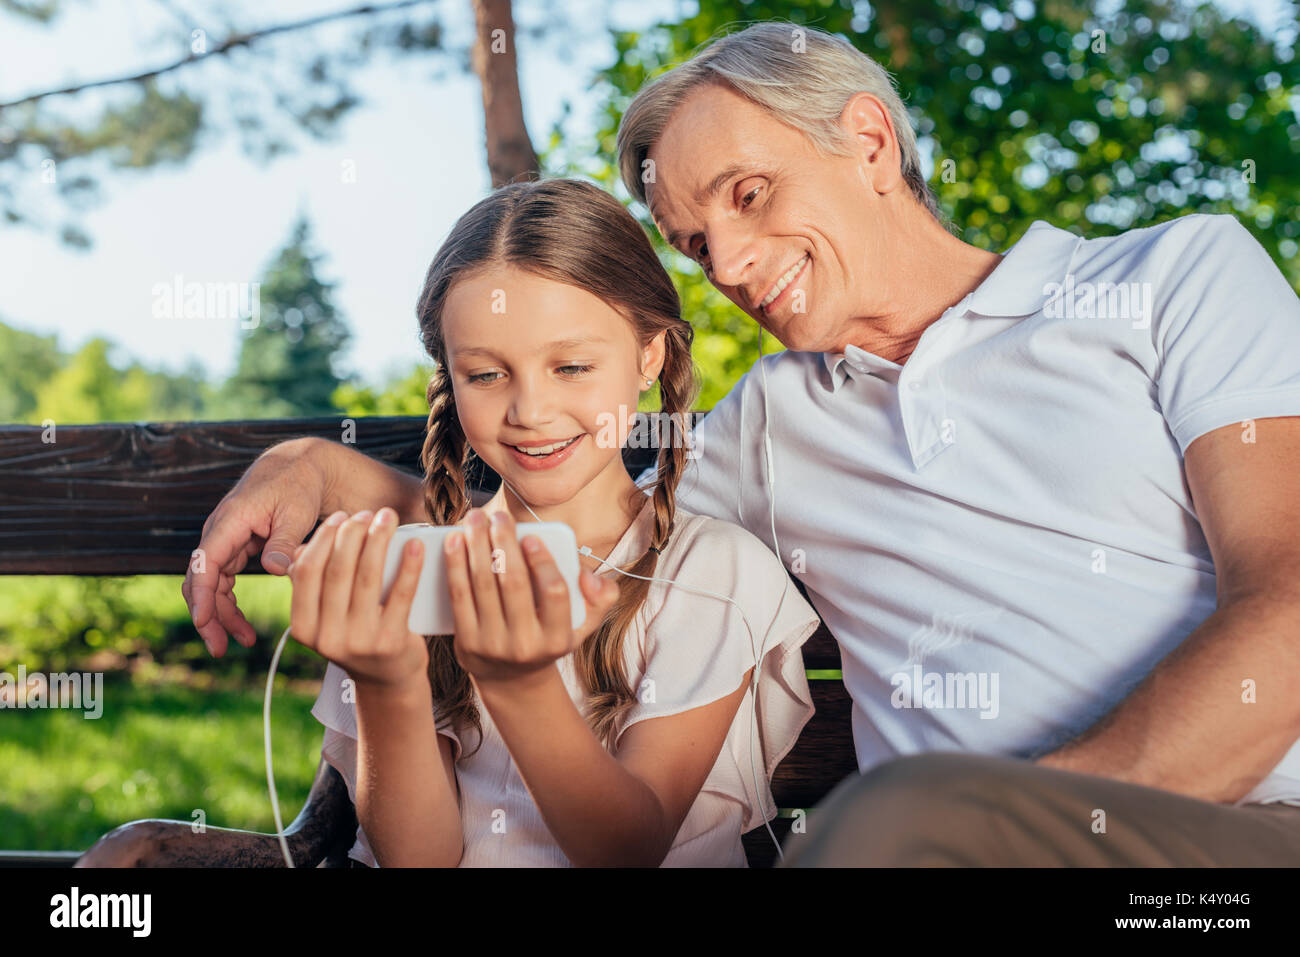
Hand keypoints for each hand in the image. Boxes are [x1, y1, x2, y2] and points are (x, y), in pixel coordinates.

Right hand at [183, 438, 327, 656]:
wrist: (298, 466)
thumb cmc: (298, 485)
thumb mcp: (296, 511)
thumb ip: (283, 541)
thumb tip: (274, 570)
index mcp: (229, 521)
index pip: (205, 563)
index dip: (202, 595)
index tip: (203, 622)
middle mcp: (220, 532)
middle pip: (201, 580)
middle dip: (207, 616)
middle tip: (220, 648)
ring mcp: (226, 541)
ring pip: (212, 585)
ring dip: (221, 615)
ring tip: (242, 641)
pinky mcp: (236, 548)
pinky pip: (225, 582)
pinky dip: (231, 604)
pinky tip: (243, 626)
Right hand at [287, 507, 429, 690]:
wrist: (388, 679)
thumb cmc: (357, 634)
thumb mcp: (327, 617)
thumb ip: (313, 585)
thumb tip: (302, 546)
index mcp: (304, 628)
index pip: (307, 572)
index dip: (323, 539)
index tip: (341, 517)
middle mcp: (327, 638)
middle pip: (338, 570)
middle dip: (353, 533)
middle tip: (369, 513)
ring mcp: (359, 642)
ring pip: (368, 578)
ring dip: (379, 540)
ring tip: (389, 517)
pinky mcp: (391, 643)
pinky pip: (400, 595)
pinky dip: (408, 566)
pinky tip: (415, 545)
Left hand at [445, 508, 619, 687]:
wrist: (512, 677)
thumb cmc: (548, 636)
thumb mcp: (583, 623)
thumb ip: (600, 596)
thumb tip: (589, 576)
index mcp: (558, 638)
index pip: (554, 593)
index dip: (543, 562)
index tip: (531, 536)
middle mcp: (526, 645)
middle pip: (514, 584)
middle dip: (504, 543)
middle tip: (498, 517)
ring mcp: (493, 645)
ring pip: (483, 586)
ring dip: (476, 546)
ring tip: (475, 519)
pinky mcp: (466, 643)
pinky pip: (459, 596)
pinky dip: (456, 565)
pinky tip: (455, 541)